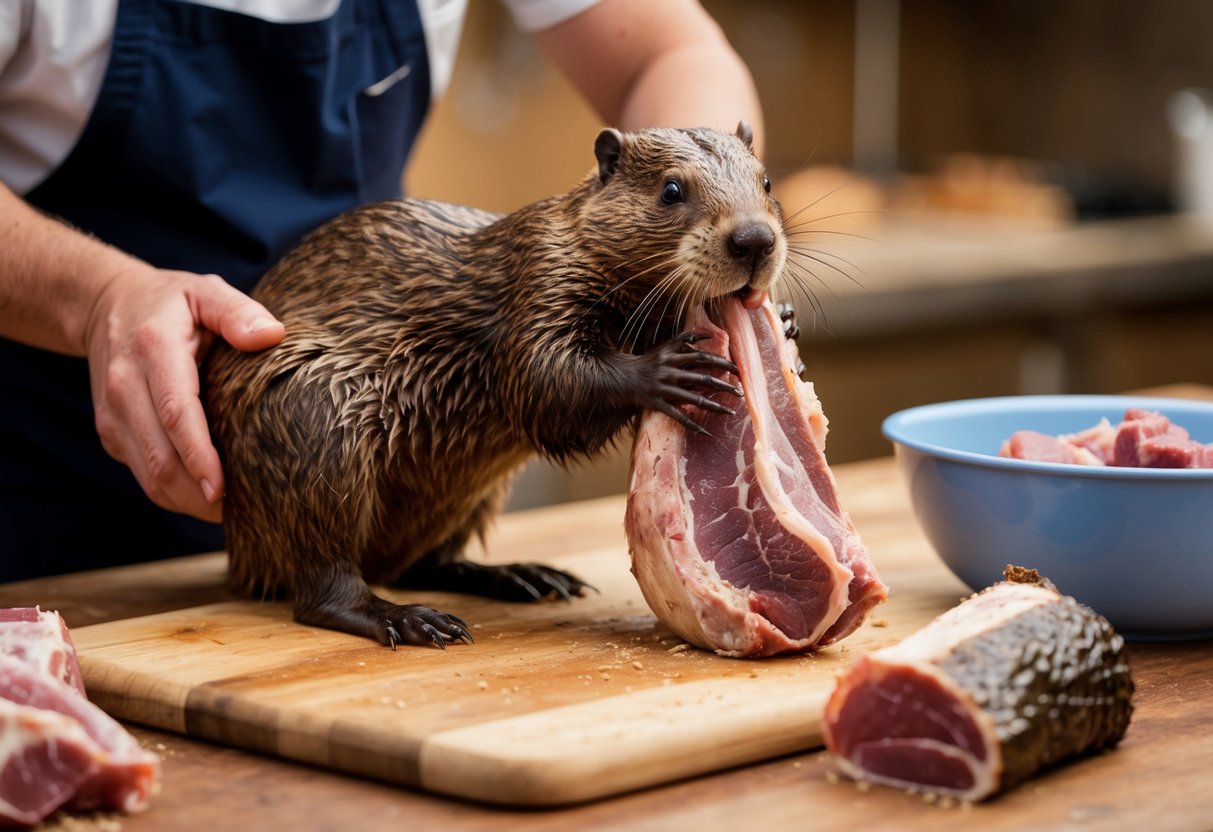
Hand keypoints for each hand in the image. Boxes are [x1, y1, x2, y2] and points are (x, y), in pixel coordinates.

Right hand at [84, 268, 284, 521]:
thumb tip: (272, 335)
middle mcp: (124, 387)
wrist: (104, 305)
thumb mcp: (205, 291)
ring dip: (189, 502)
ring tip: (235, 511)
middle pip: (160, 457)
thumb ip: (238, 311)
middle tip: (248, 510)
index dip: (198, 455)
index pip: (175, 413)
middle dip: (200, 494)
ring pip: (149, 477)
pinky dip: (176, 493)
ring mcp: (112, 415)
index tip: (224, 488)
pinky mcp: (111, 434)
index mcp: (152, 350)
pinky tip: (210, 496)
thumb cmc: (169, 302)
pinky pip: (144, 475)